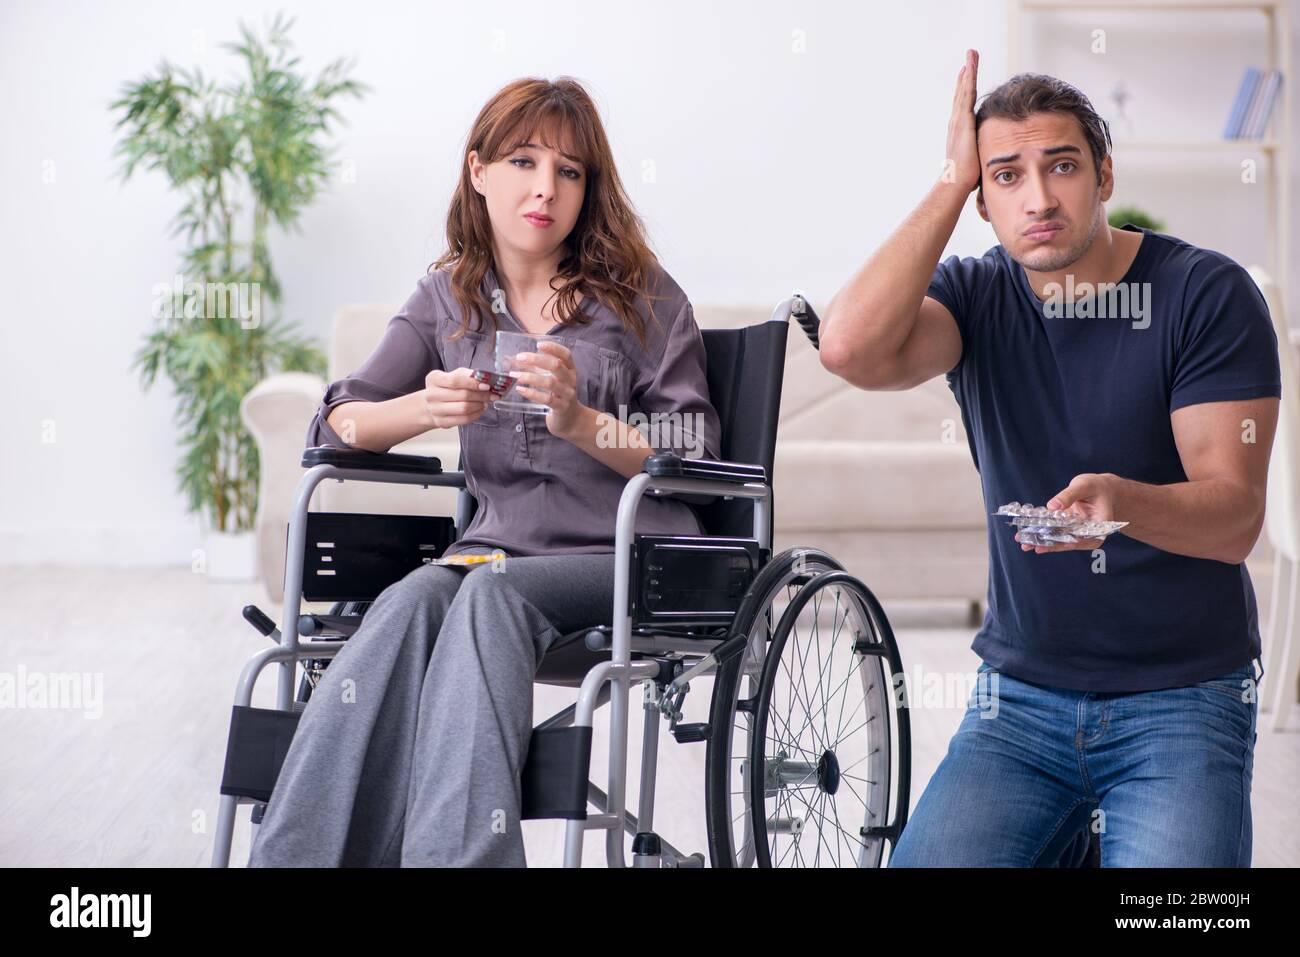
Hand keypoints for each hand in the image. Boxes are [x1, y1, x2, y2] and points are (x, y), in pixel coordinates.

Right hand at [422, 367, 492, 427]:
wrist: (431, 405)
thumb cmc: (445, 388)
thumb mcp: (453, 375)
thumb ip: (467, 375)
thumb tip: (484, 378)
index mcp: (434, 379)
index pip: (456, 380)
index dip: (473, 383)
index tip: (487, 385)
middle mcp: (432, 395)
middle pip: (462, 395)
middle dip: (481, 395)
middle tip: (492, 394)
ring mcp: (435, 410)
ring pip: (464, 408)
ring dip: (480, 405)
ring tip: (486, 401)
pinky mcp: (442, 422)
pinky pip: (464, 419)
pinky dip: (477, 414)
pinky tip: (480, 409)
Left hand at [513, 340, 584, 438]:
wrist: (570, 420)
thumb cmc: (558, 395)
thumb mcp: (551, 379)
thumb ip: (536, 369)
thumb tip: (513, 360)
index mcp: (571, 370)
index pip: (566, 355)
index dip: (553, 348)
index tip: (538, 344)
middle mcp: (571, 380)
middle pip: (556, 366)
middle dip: (536, 360)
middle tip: (520, 358)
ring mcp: (567, 394)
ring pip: (549, 382)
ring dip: (530, 377)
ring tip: (515, 376)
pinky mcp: (561, 407)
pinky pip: (547, 399)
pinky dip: (532, 393)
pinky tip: (521, 390)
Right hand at [945, 49, 980, 191]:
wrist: (956, 182)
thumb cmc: (965, 178)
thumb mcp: (975, 160)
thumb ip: (980, 153)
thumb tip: (987, 161)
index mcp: (960, 130)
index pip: (964, 104)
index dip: (965, 88)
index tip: (967, 74)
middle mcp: (956, 121)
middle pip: (962, 92)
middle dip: (966, 73)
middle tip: (969, 56)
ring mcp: (958, 120)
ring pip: (964, 89)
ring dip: (968, 70)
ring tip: (971, 54)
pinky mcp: (963, 120)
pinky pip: (966, 94)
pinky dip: (968, 80)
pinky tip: (969, 68)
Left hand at [1017, 472, 1117, 553]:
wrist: (1102, 489)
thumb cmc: (1097, 487)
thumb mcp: (1085, 486)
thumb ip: (1069, 495)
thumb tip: (1053, 506)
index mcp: (1100, 526)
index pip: (1086, 538)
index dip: (1071, 542)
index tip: (1056, 544)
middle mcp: (1088, 533)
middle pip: (1070, 541)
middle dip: (1051, 545)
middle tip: (1034, 547)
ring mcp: (1077, 531)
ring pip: (1060, 539)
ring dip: (1042, 541)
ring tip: (1025, 545)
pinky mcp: (1068, 527)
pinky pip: (1054, 531)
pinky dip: (1042, 533)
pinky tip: (1027, 535)